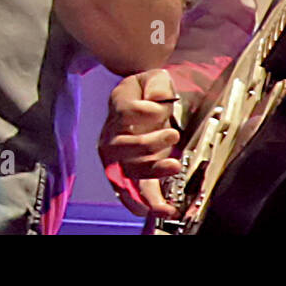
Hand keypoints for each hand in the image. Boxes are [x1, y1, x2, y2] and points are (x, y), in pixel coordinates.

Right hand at [98, 69, 181, 216]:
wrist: (147, 102)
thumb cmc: (150, 91)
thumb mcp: (155, 77)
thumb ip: (157, 84)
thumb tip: (158, 99)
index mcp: (118, 106)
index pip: (125, 111)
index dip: (144, 111)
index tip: (162, 108)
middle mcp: (112, 134)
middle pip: (120, 146)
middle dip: (147, 144)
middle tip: (173, 135)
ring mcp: (118, 157)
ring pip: (127, 170)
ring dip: (151, 171)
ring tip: (173, 165)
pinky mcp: (129, 174)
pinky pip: (132, 194)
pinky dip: (146, 203)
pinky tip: (163, 208)